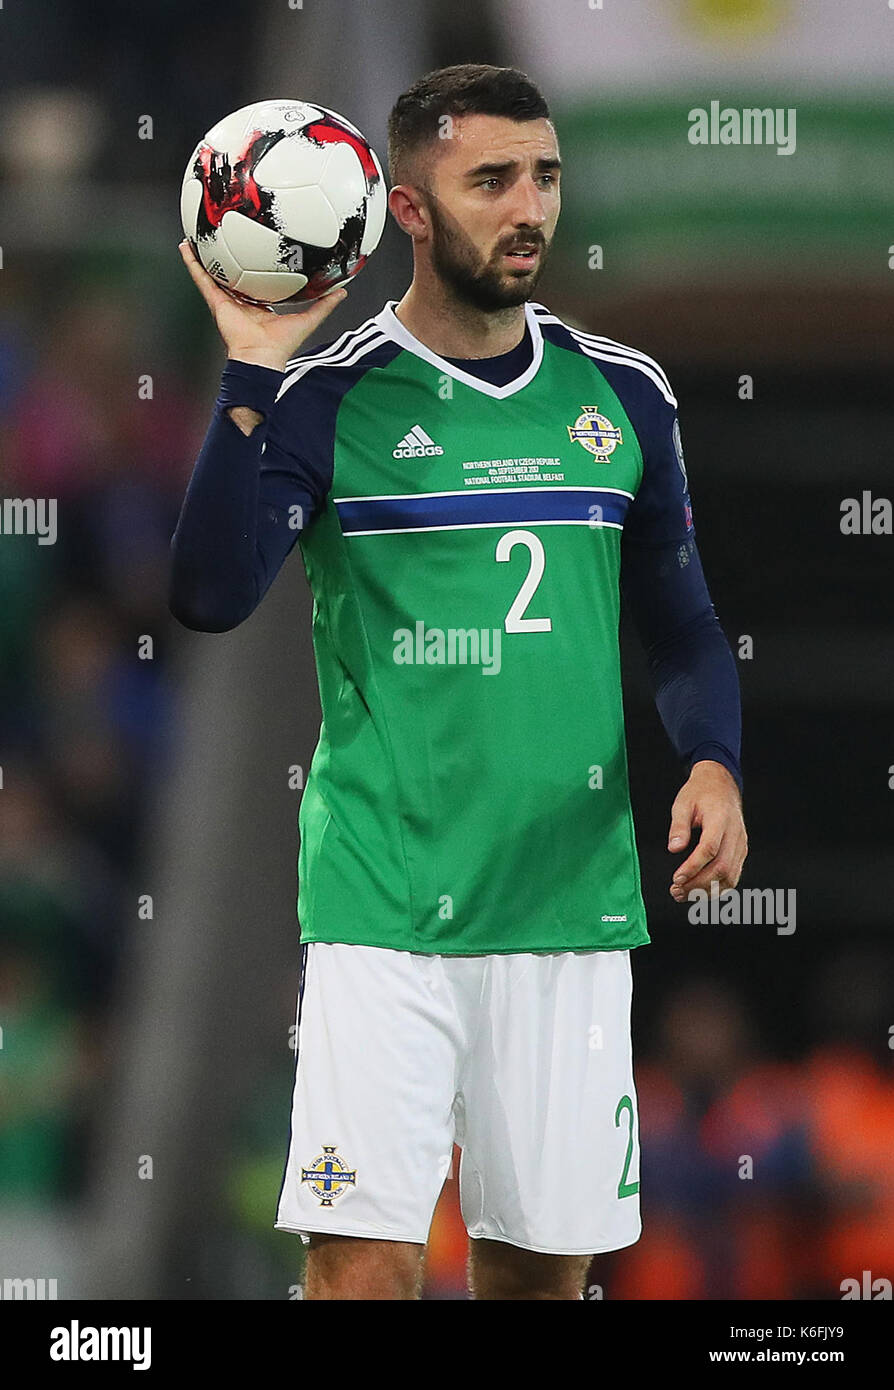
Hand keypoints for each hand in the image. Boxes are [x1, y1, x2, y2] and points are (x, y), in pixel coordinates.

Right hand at [177, 238, 346, 371]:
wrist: (261, 359)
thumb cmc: (282, 345)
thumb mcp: (308, 319)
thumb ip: (324, 305)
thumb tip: (343, 291)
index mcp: (260, 305)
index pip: (257, 282)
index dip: (256, 267)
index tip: (257, 251)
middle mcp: (241, 301)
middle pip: (233, 274)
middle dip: (229, 257)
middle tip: (226, 235)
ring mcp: (227, 300)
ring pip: (213, 273)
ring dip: (205, 255)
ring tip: (198, 234)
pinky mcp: (216, 301)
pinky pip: (202, 278)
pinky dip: (192, 263)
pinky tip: (186, 245)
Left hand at [667, 760, 747, 901]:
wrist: (721, 785)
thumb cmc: (700, 793)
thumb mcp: (682, 803)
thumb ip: (678, 826)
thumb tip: (673, 849)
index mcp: (720, 819)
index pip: (710, 848)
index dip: (693, 866)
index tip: (676, 878)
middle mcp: (735, 833)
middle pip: (721, 867)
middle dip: (698, 884)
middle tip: (676, 891)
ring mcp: (741, 844)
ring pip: (730, 876)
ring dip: (707, 891)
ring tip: (684, 894)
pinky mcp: (741, 851)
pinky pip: (734, 875)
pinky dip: (718, 888)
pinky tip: (699, 891)